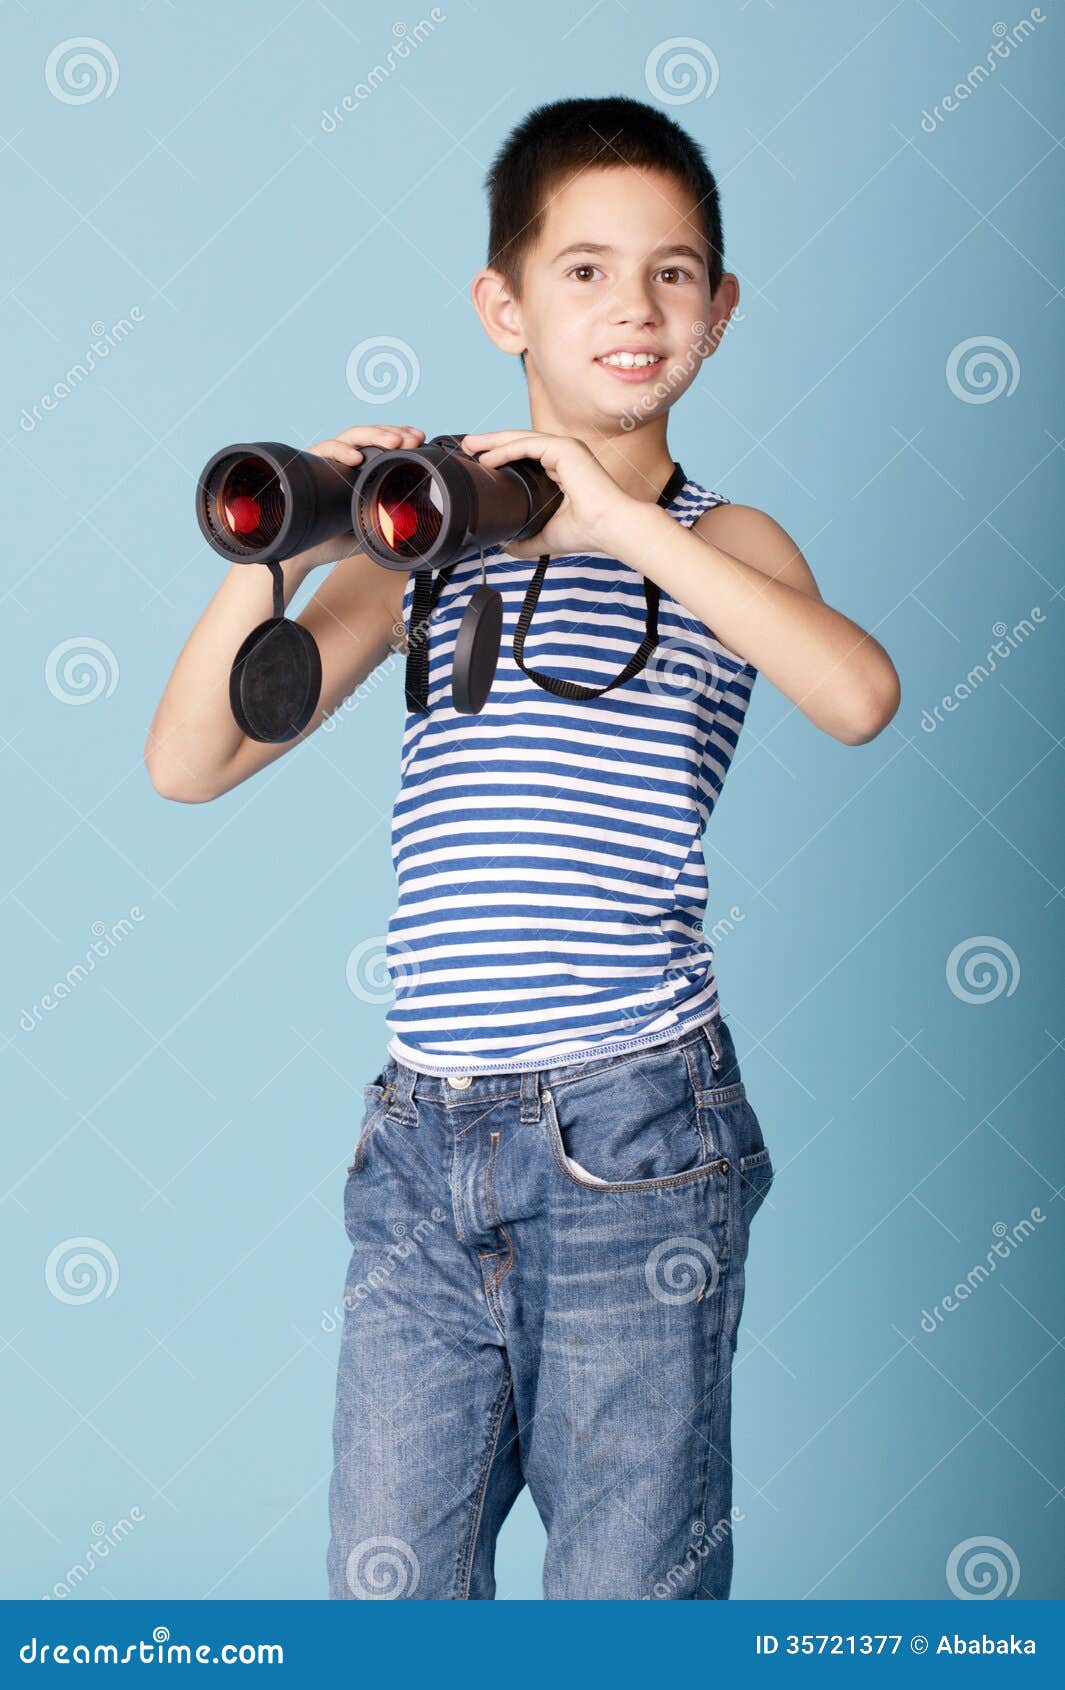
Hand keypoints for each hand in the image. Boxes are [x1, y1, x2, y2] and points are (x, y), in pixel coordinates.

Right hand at [297, 424, 425, 570]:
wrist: (304, 553)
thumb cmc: (336, 539)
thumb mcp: (371, 529)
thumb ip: (389, 524)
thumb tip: (413, 528)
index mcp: (364, 469)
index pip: (385, 444)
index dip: (402, 437)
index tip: (421, 438)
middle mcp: (346, 459)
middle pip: (372, 435)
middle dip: (394, 433)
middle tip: (413, 438)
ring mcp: (329, 459)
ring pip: (352, 436)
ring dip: (375, 435)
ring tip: (394, 442)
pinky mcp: (310, 464)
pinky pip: (326, 450)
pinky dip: (341, 451)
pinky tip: (356, 458)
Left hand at [460, 430, 630, 558]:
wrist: (609, 528)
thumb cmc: (587, 531)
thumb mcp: (546, 535)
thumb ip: (525, 539)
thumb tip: (503, 545)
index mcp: (562, 468)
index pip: (526, 455)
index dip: (502, 456)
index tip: (480, 462)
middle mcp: (564, 454)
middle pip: (520, 443)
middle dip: (491, 443)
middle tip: (468, 446)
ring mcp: (565, 448)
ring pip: (521, 439)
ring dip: (493, 442)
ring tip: (470, 446)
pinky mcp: (565, 448)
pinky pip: (528, 445)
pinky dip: (506, 450)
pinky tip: (488, 458)